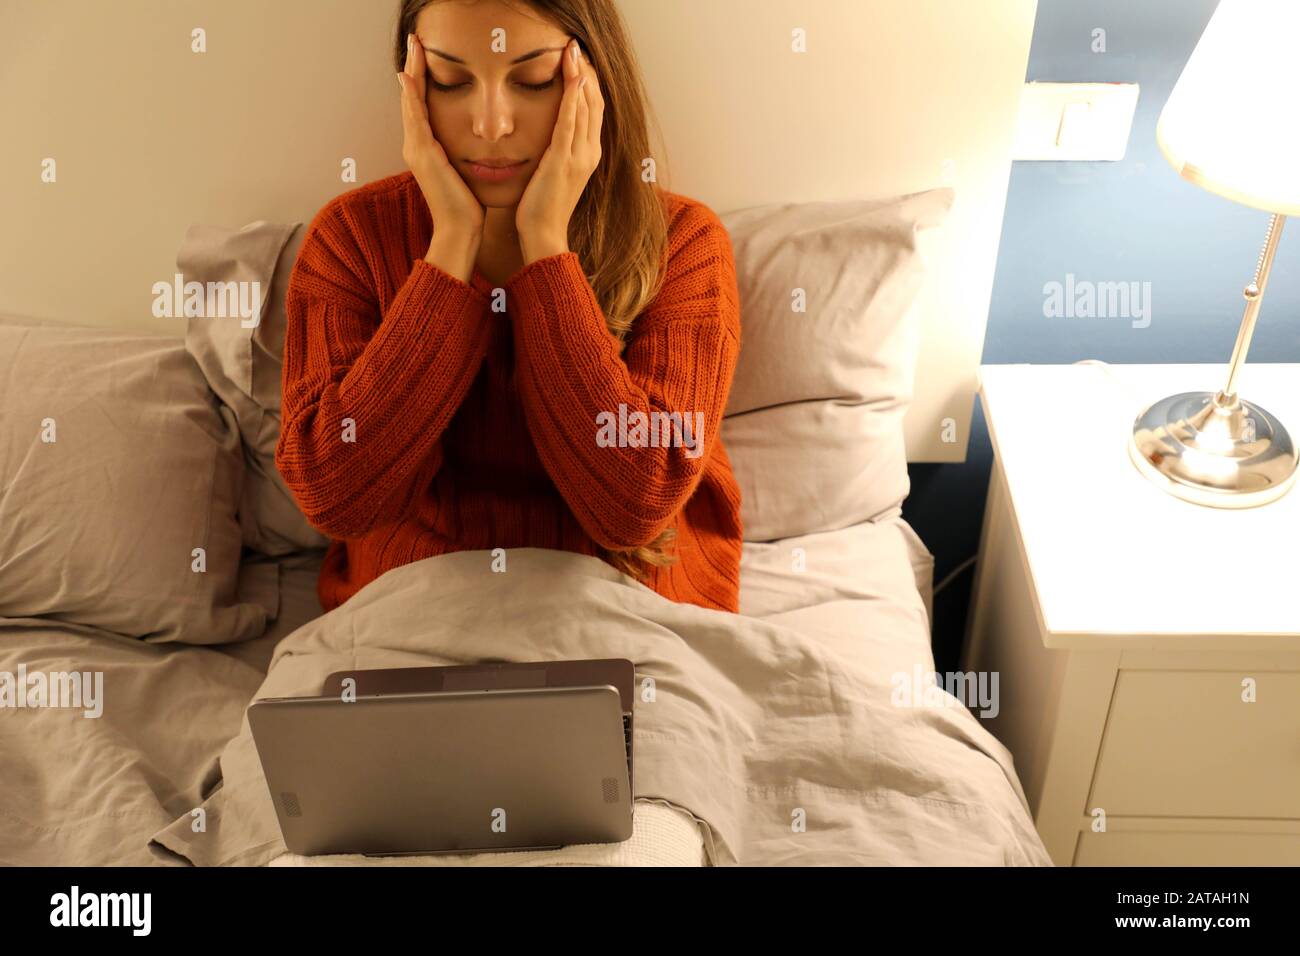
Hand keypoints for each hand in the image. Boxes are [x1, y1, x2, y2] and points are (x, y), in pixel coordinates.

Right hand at [398, 32, 484, 247]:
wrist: (460, 230)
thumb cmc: (467, 206)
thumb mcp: (464, 172)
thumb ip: (461, 154)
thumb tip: (472, 142)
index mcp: (426, 149)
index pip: (421, 106)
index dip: (421, 79)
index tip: (423, 55)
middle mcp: (416, 146)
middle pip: (411, 98)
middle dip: (412, 68)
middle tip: (414, 41)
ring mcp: (416, 149)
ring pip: (410, 102)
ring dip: (411, 72)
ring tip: (412, 48)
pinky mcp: (422, 155)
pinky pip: (415, 117)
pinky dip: (412, 96)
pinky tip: (410, 76)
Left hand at [515, 37, 603, 262]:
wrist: (543, 235)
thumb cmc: (542, 208)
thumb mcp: (554, 174)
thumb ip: (557, 151)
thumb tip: (550, 134)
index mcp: (589, 155)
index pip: (594, 110)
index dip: (589, 83)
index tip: (579, 60)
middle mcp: (590, 153)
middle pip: (595, 102)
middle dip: (587, 72)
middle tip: (576, 47)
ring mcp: (579, 157)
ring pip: (586, 107)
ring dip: (580, 76)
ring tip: (573, 52)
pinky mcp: (563, 161)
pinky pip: (570, 123)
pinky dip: (573, 97)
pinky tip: (571, 77)